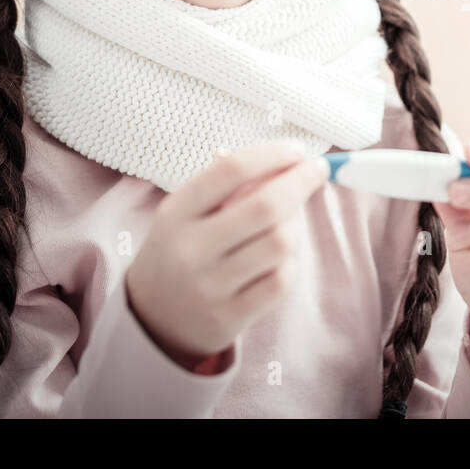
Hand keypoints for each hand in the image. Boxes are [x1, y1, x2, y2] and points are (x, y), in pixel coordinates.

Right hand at [125, 140, 329, 368]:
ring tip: (293, 219)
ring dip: (298, 224)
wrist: (151, 319)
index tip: (297, 149)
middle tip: (318, 169)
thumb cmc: (180, 249)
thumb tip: (284, 157)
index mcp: (176, 213)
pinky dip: (292, 260)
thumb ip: (226, 184)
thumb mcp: (186, 212)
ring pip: (281, 242)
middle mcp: (191, 248)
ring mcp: (210, 286)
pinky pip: (281, 280)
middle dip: (301, 181)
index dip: (272, 154)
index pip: (231, 170)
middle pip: (266, 205)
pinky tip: (284, 254)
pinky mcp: (230, 316)